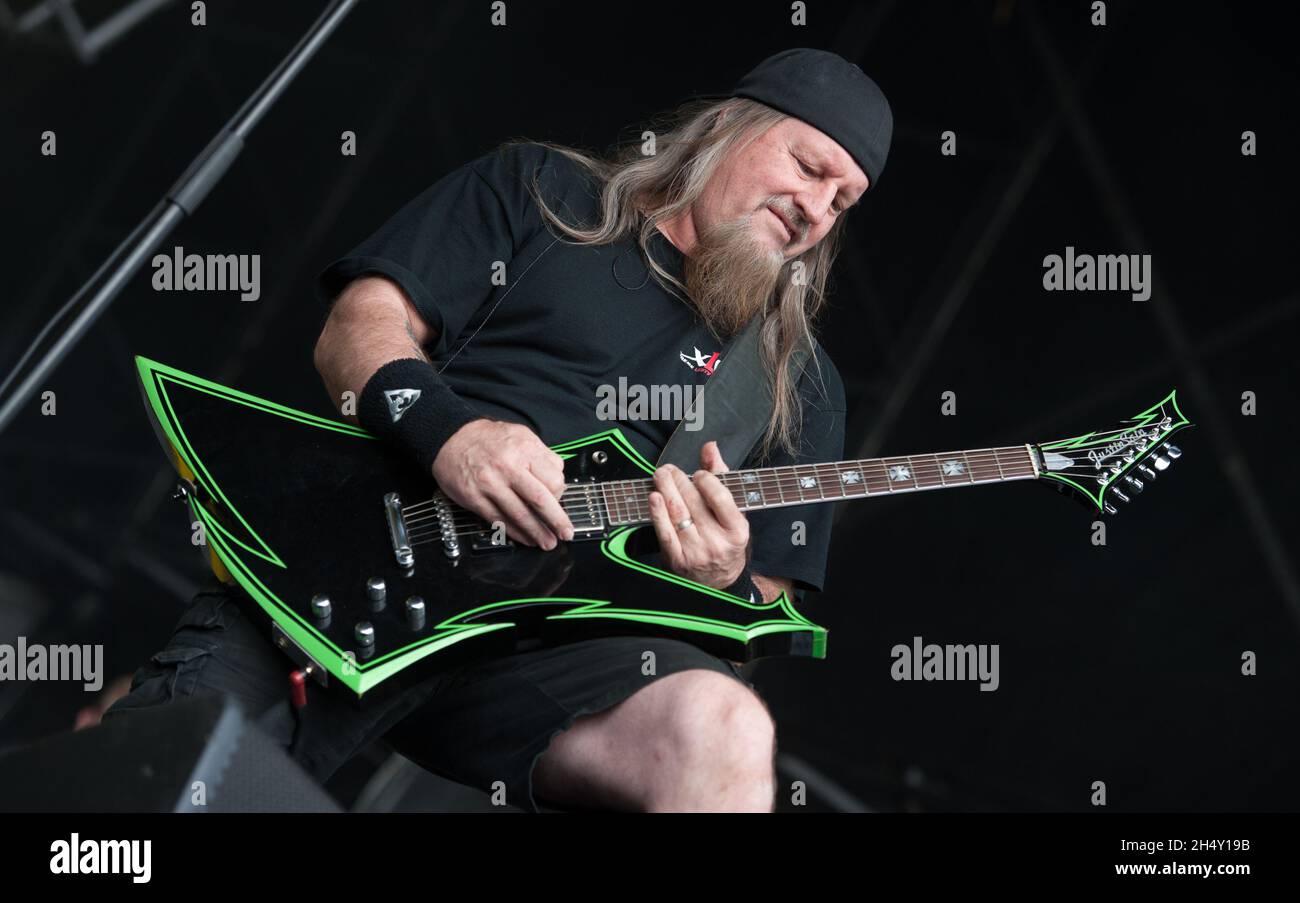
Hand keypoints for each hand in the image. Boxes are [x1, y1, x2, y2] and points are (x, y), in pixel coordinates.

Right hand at [431, 419, 573, 549]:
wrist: (451, 438)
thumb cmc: (487, 439)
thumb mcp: (520, 435)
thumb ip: (541, 456)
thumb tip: (558, 480)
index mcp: (524, 449)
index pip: (553, 478)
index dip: (560, 494)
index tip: (561, 500)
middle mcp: (508, 467)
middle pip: (539, 500)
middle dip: (556, 521)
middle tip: (566, 533)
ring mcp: (490, 484)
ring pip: (520, 515)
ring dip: (537, 533)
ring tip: (547, 542)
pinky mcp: (475, 499)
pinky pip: (499, 520)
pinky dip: (515, 532)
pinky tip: (525, 538)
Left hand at [648, 440, 749, 587]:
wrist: (717, 582)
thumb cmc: (725, 541)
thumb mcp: (733, 513)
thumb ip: (721, 477)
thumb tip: (710, 448)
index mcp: (737, 531)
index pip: (720, 498)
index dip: (706, 480)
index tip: (698, 473)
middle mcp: (718, 543)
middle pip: (694, 502)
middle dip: (679, 480)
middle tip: (669, 469)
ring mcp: (696, 553)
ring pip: (678, 513)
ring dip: (665, 489)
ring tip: (660, 476)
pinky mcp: (677, 560)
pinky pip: (664, 531)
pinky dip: (657, 512)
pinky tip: (654, 497)